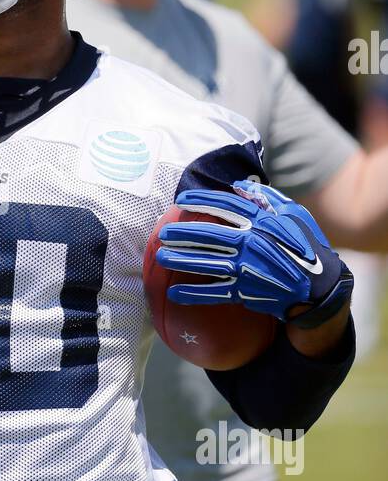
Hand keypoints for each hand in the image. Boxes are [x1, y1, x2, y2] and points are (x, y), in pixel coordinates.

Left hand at [155, 180, 353, 326]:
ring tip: (161, 257)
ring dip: (181, 260)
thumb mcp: (294, 215)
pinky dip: (193, 294)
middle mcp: (252, 243)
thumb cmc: (307, 246)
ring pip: (207, 262)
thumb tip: (241, 185)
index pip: (226, 206)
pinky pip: (214, 293)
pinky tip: (173, 294)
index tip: (181, 200)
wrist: (319, 287)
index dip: (202, 201)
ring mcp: (248, 268)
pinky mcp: (246, 291)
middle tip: (163, 233)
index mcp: (263, 221)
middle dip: (183, 233)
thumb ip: (268, 199)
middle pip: (209, 234)